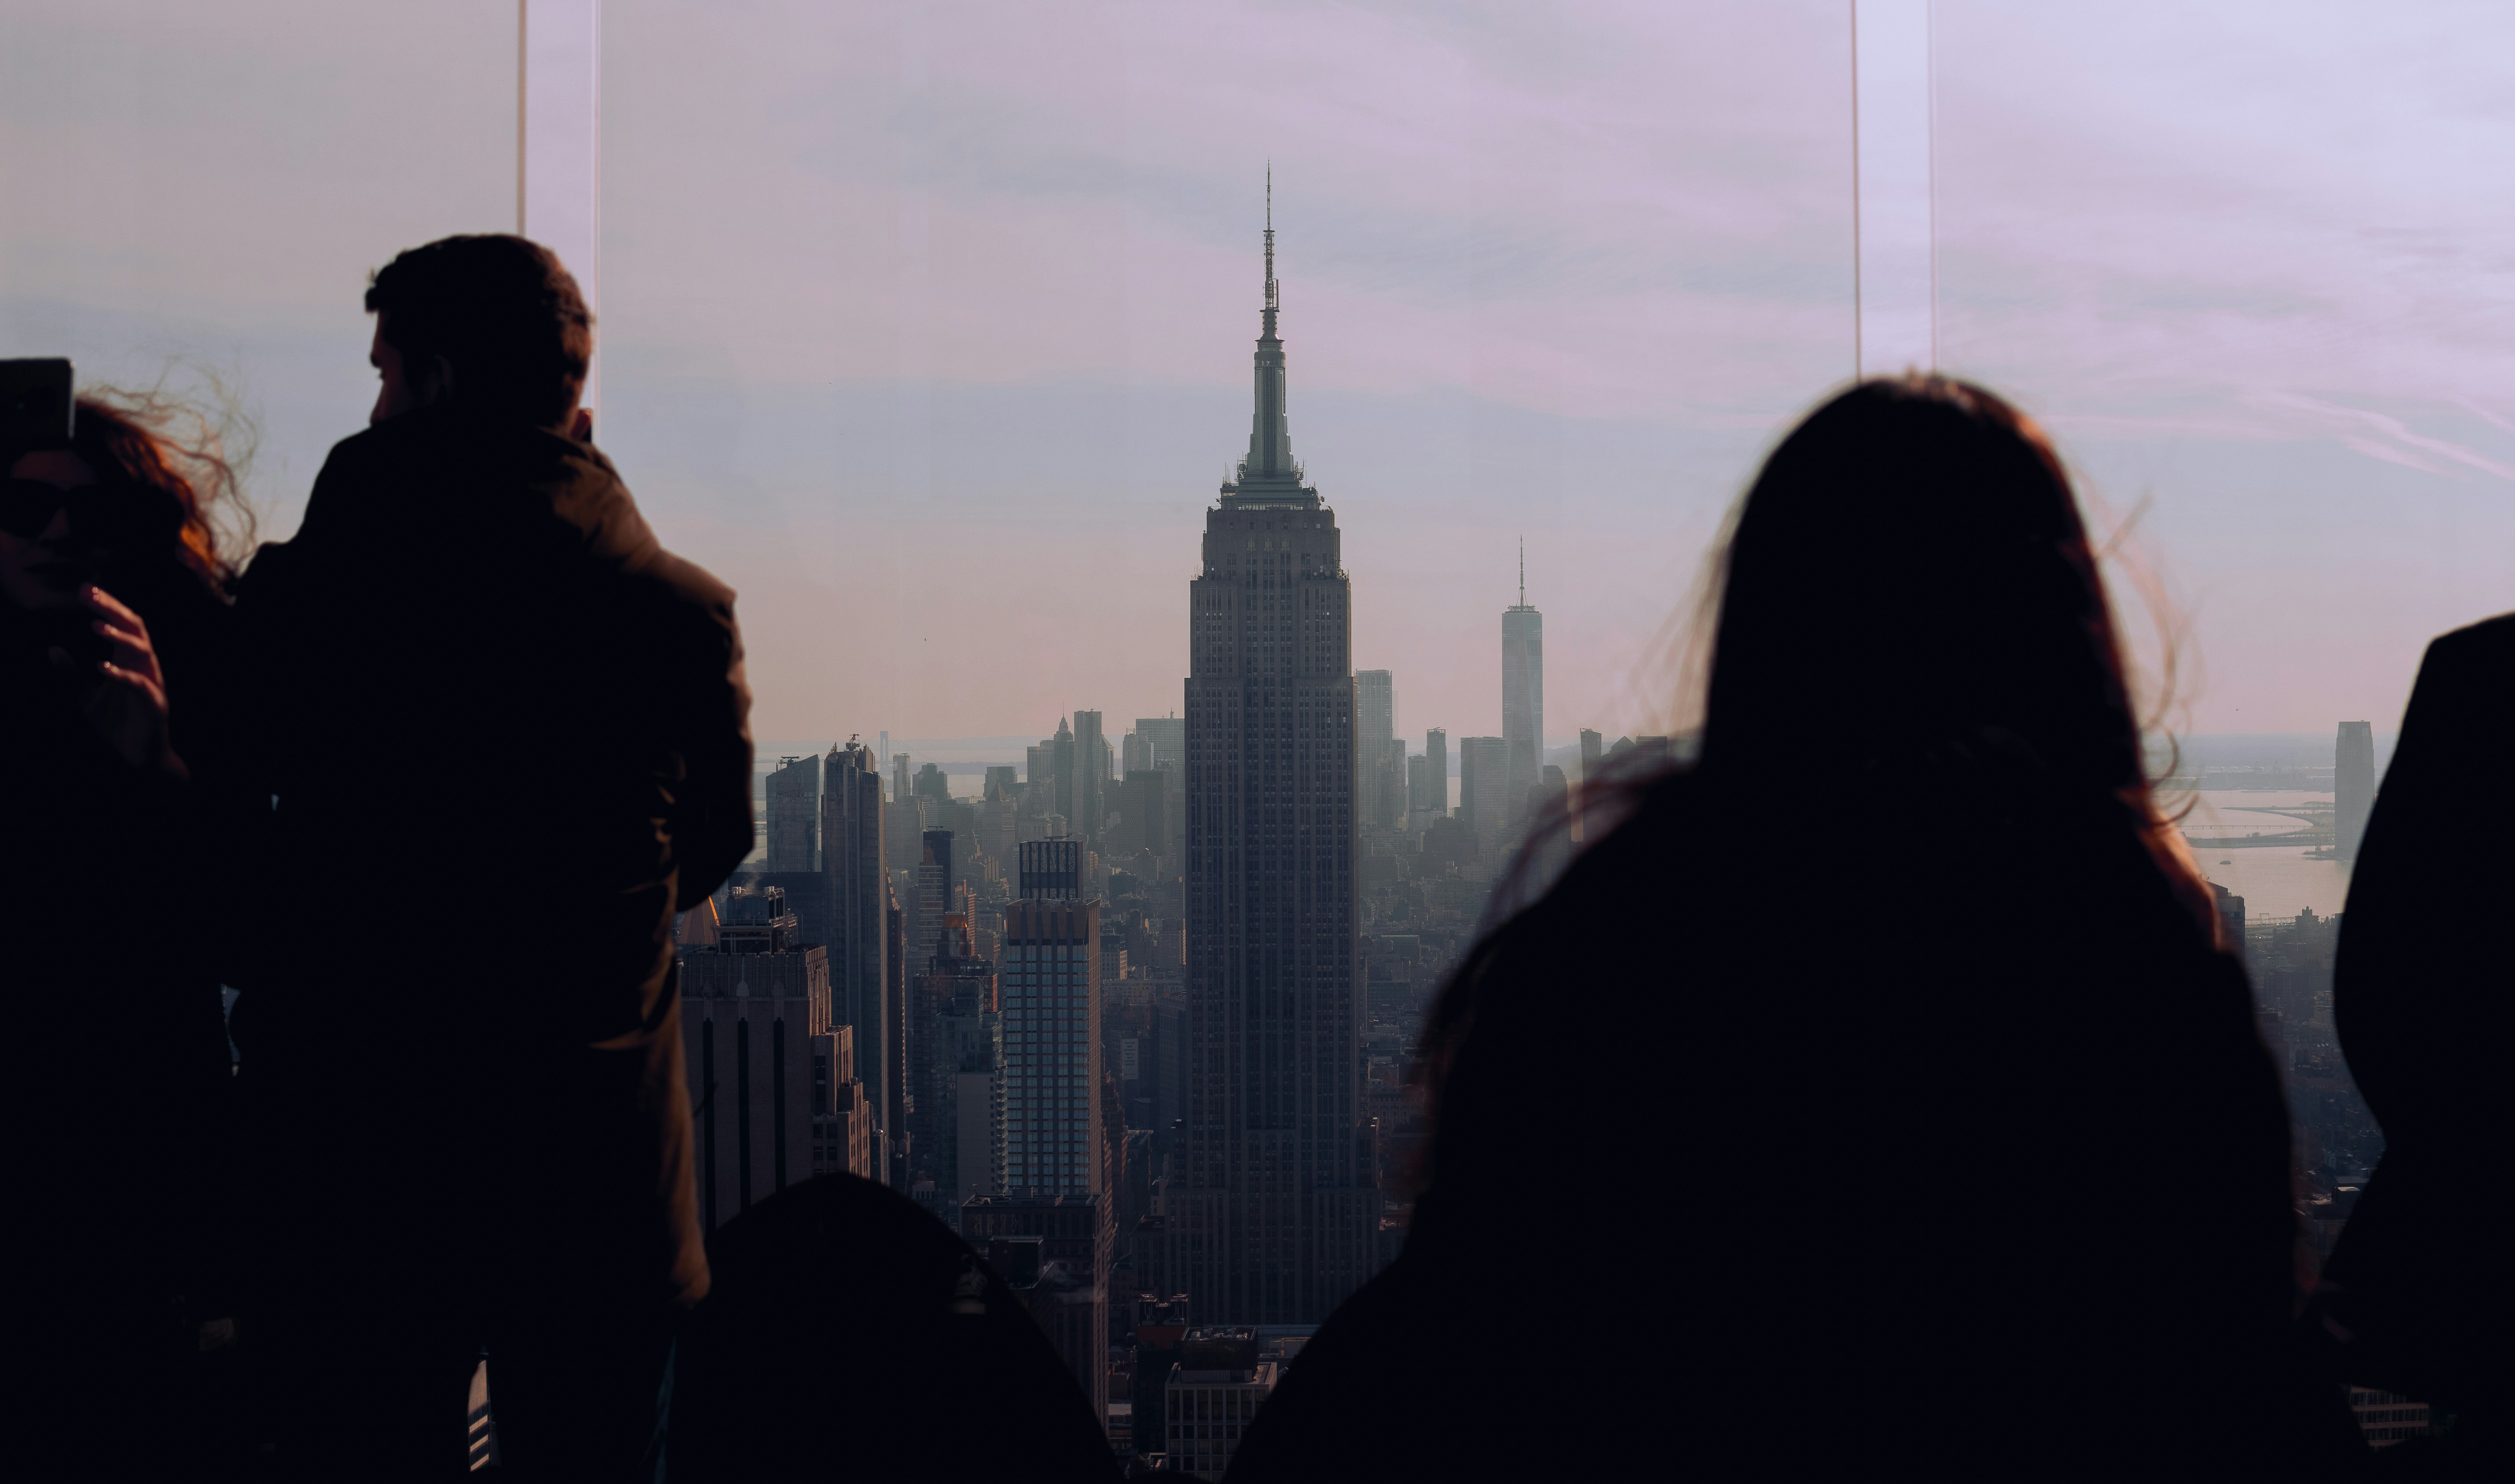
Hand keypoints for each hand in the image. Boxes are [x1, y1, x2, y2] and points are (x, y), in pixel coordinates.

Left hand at [50, 584, 184, 778]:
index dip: (106, 606)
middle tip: (90, 595)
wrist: (138, 758)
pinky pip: (141, 686)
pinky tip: (102, 667)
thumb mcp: (84, 698)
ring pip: (144, 651)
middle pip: (135, 629)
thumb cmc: (116, 726)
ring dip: (120, 638)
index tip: (84, 590)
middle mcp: (144, 668)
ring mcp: (152, 685)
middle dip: (113, 609)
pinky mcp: (155, 706)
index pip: (122, 625)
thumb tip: (52, 649)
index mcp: (129, 662)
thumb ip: (70, 675)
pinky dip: (122, 675)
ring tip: (96, 627)